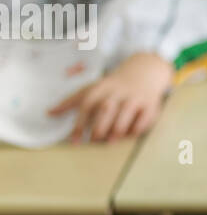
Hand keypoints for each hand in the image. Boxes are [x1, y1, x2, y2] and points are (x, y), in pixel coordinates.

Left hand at [49, 51, 174, 142]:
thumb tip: (49, 113)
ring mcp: (135, 98)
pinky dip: (135, 129)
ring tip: (109, 142)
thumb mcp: (91, 88)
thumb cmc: (112, 86)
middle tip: (93, 140)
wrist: (143, 72)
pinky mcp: (149, 105)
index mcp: (101, 88)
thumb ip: (71, 101)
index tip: (74, 141)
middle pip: (106, 109)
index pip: (87, 105)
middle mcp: (117, 92)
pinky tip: (128, 135)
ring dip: (116, 130)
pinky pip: (142, 120)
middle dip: (99, 126)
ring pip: (125, 115)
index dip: (79, 124)